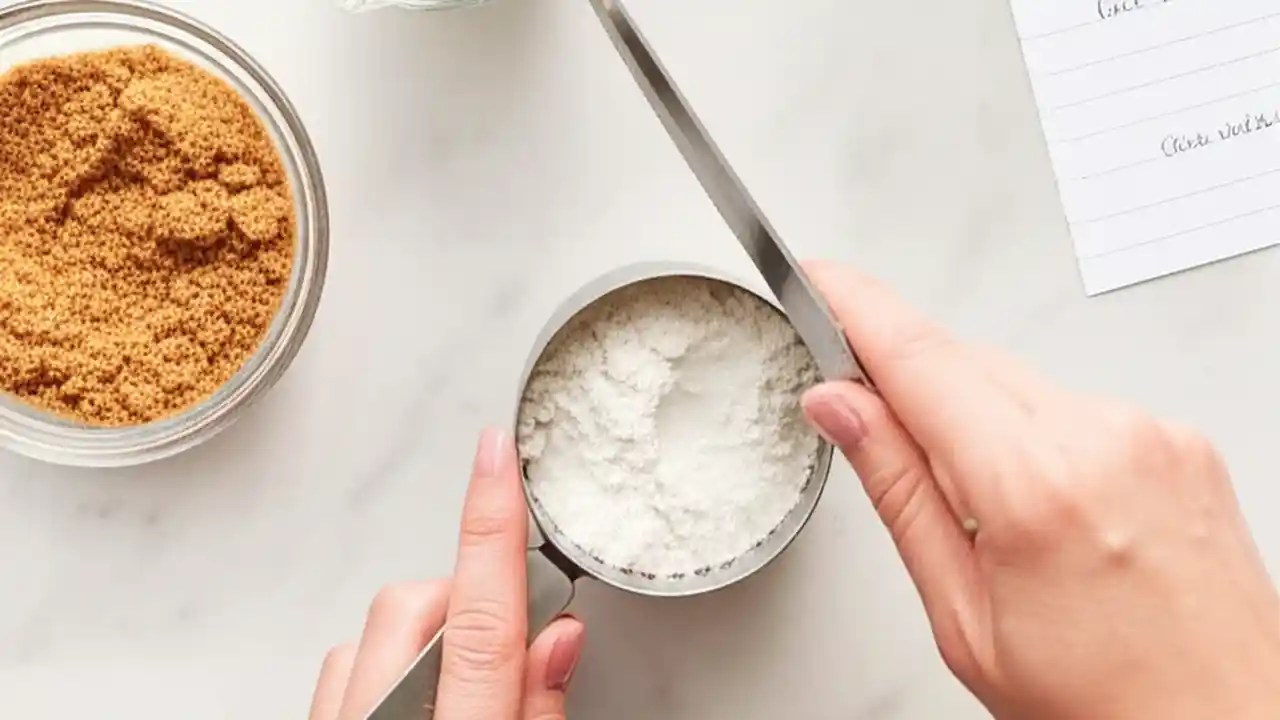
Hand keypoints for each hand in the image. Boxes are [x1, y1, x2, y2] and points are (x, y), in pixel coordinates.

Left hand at [308, 429, 584, 719]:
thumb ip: (540, 708)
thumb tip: (557, 635)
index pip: (482, 616)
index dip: (493, 527)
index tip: (496, 456)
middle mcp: (385, 718)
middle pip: (415, 604)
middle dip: (462, 600)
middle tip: (506, 645)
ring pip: (375, 629)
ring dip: (422, 637)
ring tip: (458, 690)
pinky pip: (341, 665)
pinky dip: (382, 664)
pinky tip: (416, 702)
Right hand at [801, 263, 1279, 719]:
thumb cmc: (1107, 703)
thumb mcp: (964, 616)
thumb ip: (898, 491)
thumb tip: (841, 407)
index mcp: (1035, 486)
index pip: (918, 357)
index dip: (855, 307)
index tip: (818, 279)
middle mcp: (1104, 438)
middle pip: (966, 360)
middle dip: (907, 380)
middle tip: (872, 428)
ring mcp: (1152, 432)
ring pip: (1019, 381)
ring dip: (976, 416)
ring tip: (987, 514)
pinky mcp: (1179, 438)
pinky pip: (1075, 405)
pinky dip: (1036, 433)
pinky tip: (1041, 505)